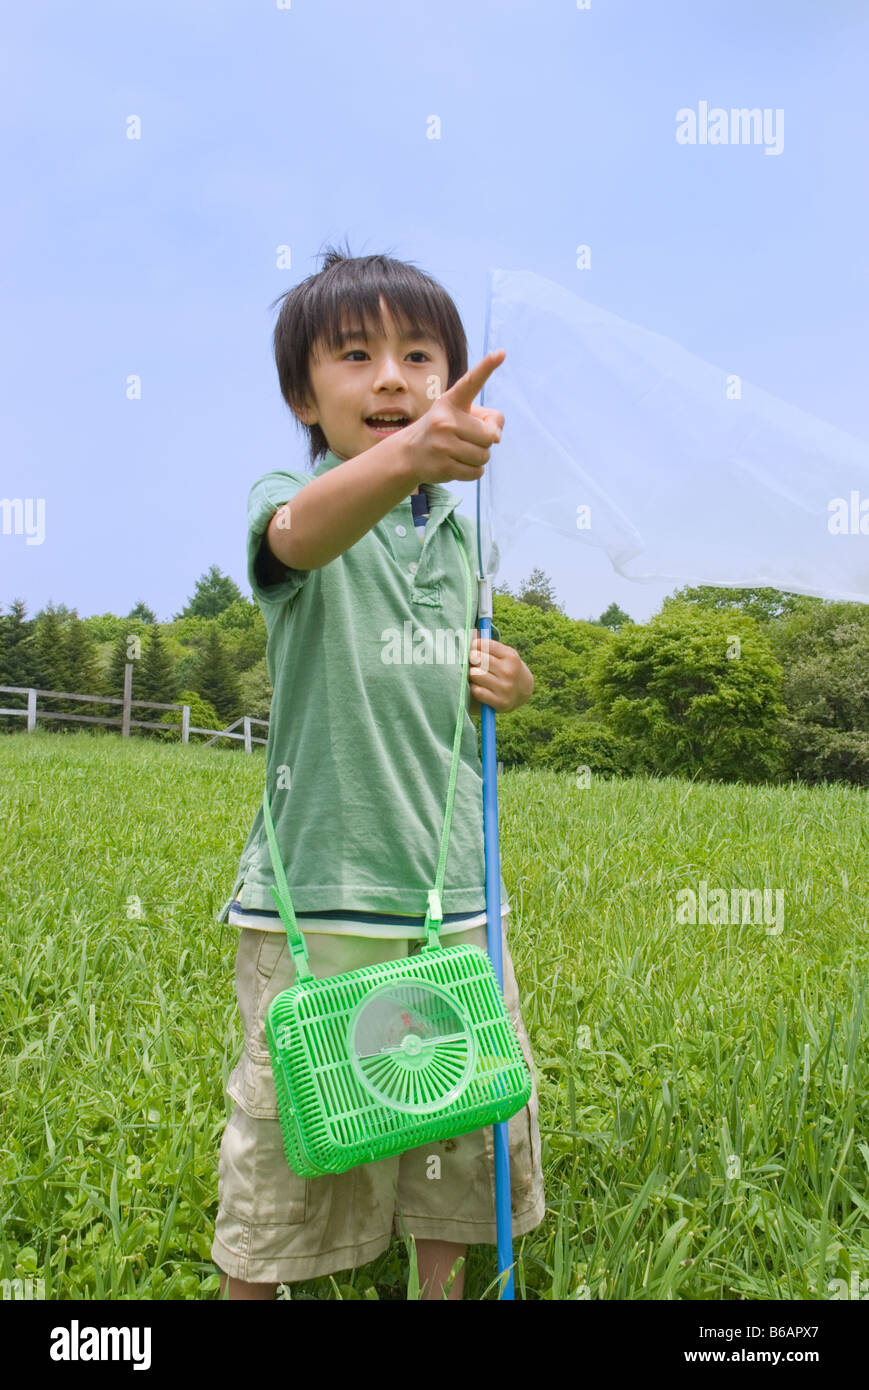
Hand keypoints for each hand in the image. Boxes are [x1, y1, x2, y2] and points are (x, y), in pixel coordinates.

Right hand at [399, 349, 505, 486]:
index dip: (487, 367)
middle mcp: (445, 420)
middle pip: (489, 435)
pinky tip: (457, 464)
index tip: (501, 353)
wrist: (410, 454)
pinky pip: (476, 472)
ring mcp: (442, 444)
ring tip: (461, 452)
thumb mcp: (461, 416)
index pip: (471, 382)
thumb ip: (488, 419)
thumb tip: (496, 435)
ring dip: (479, 457)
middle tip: (468, 440)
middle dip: (485, 442)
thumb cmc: (444, 431)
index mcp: (451, 402)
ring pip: (484, 456)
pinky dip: (473, 471)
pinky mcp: (442, 466)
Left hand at [467, 629, 533, 713]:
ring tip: (474, 675)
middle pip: (478, 659)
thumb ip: (485, 643)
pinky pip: (477, 691)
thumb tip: (470, 632)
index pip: (484, 644)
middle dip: (471, 660)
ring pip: (475, 674)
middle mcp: (510, 671)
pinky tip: (477, 687)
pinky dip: (474, 688)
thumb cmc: (505, 667)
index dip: (474, 645)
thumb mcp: (502, 653)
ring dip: (471, 674)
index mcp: (511, 655)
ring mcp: (506, 687)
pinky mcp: (501, 702)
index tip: (473, 648)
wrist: (522, 690)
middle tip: (472, 662)